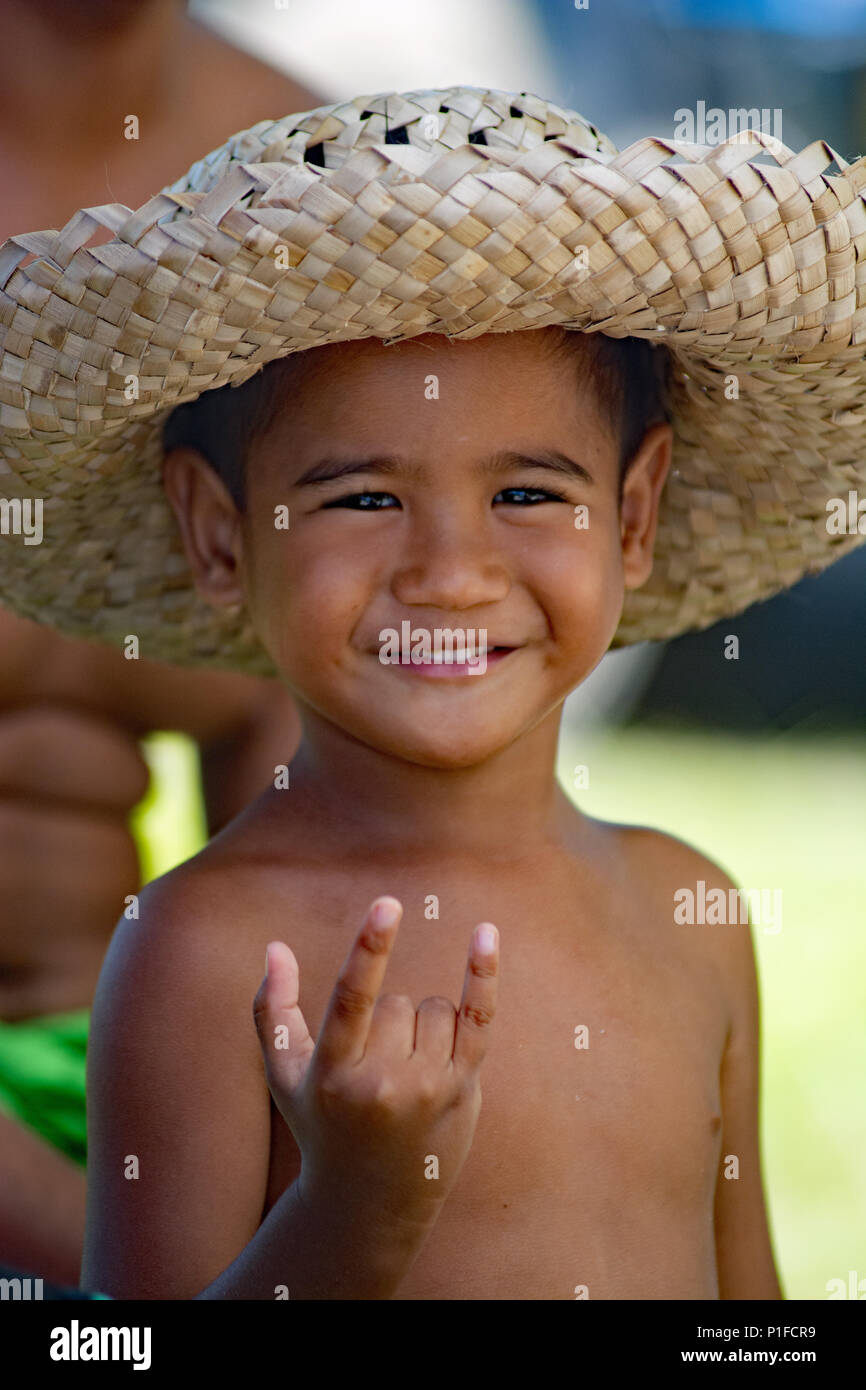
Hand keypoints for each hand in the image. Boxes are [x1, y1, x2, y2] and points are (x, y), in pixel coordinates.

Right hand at [252, 896, 498, 1234]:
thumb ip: (272, 1009)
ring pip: (433, 1007)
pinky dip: (482, 976)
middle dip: (386, 1021)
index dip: (369, 948)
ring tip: (404, 1075)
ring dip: (421, 1025)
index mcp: (333, 1075)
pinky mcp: (462, 1087)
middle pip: (395, 1002)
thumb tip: (275, 947)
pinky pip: (478, 1017)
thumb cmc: (320, 1125)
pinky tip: (485, 935)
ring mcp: (428, 1087)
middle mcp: (382, 1084)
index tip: (387, 903)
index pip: (353, 999)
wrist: (371, 1201)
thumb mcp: (283, 1075)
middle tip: (373, 1072)